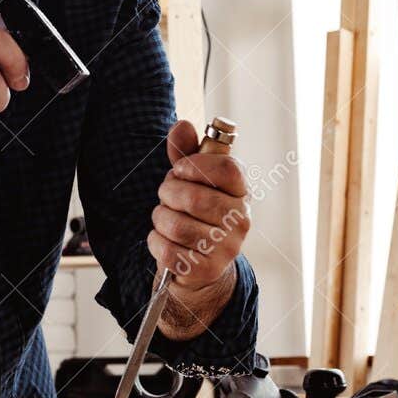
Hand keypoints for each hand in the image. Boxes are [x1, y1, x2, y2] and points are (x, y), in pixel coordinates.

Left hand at [148, 119, 249, 334]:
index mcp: (241, 192)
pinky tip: (161, 239)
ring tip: (163, 218)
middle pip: (195, 198)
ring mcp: (227, 248)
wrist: (199, 262)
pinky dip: (156, 243)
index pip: (227, 169)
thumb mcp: (191, 179)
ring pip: (177, 226)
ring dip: (159, 219)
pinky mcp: (208, 270)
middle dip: (168, 193)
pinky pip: (170, 252)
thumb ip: (186, 152)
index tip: (179, 170)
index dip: (195, 165)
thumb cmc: (195, 213)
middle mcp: (240, 220)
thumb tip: (182, 126)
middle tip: (165, 196)